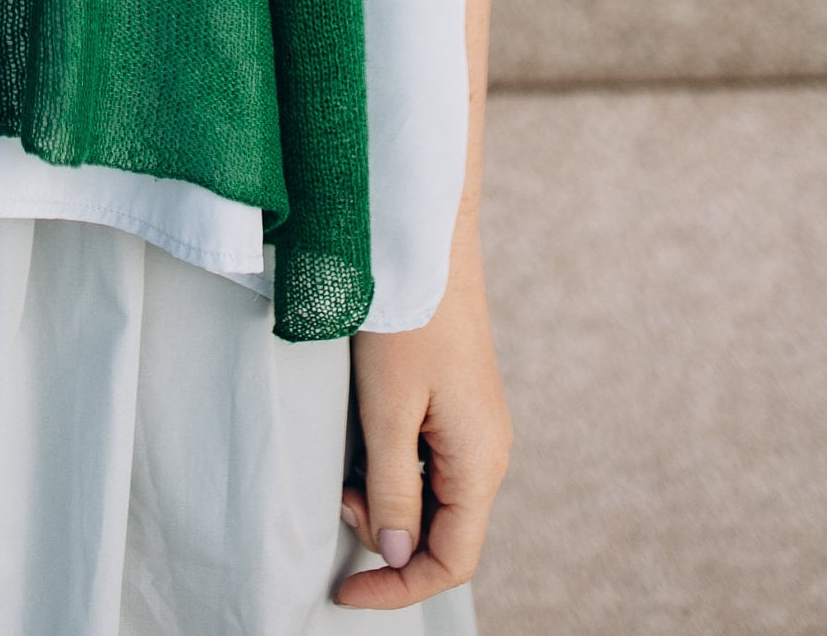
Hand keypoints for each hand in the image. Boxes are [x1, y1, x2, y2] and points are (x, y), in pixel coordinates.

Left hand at [334, 214, 510, 610]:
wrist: (422, 234)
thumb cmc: (405, 314)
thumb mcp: (387, 408)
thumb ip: (393, 488)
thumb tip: (396, 553)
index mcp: (480, 461)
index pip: (451, 561)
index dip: (398, 586)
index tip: (344, 592)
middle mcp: (486, 450)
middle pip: (441, 532)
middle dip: (386, 535)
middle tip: (340, 497)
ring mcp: (473, 425)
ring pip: (430, 497)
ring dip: (385, 498)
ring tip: (346, 465)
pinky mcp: (455, 401)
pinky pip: (426, 460)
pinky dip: (390, 467)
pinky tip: (362, 437)